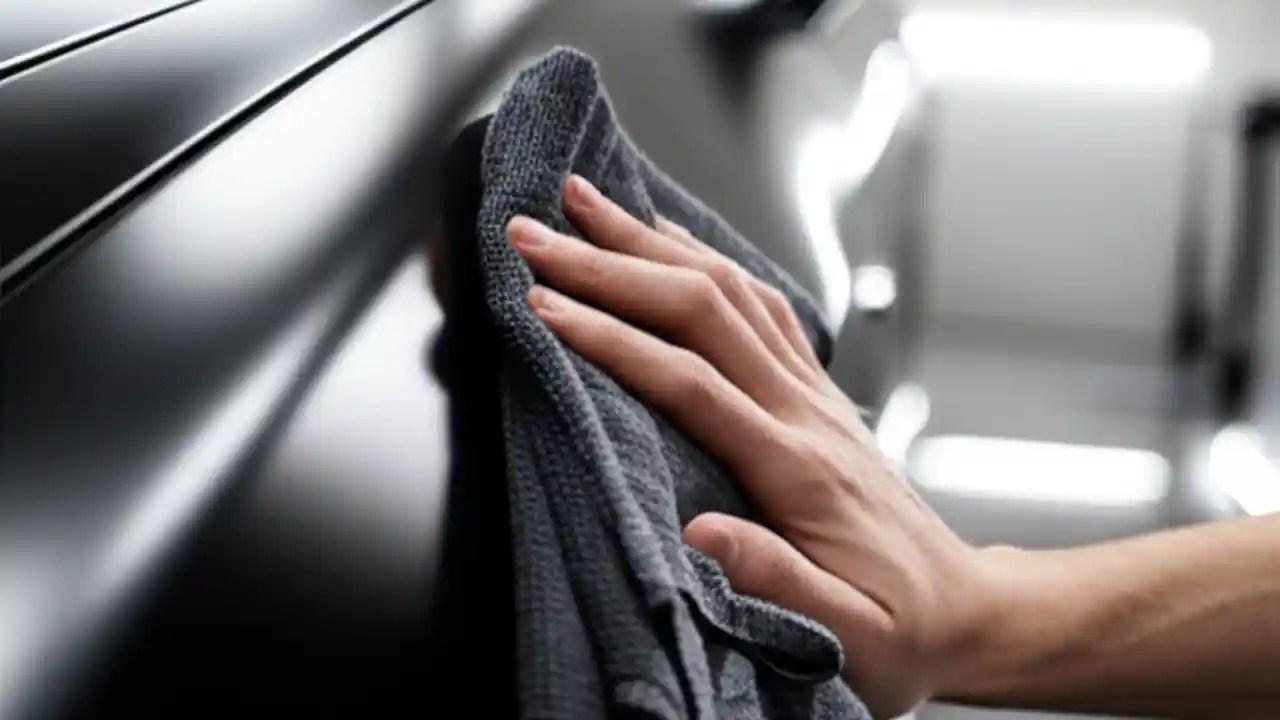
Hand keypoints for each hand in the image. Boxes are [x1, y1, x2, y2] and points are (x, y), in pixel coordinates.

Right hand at [505, 175, 1002, 717]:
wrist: (962, 609)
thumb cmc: (899, 628)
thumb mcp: (848, 633)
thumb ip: (776, 580)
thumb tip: (699, 534)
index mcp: (800, 468)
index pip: (692, 383)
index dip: (614, 340)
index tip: (545, 308)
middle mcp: (806, 412)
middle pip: (702, 310)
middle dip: (610, 264)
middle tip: (534, 231)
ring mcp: (813, 394)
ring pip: (729, 290)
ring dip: (652, 241)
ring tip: (586, 203)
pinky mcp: (814, 392)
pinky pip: (758, 304)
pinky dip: (704, 259)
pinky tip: (667, 239)